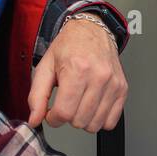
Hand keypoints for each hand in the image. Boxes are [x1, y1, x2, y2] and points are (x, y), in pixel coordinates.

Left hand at [27, 16, 125, 131]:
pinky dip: (100, 119)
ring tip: (79, 104)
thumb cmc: (69, 46)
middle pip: (79, 120)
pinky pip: (111, 121)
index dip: (53, 118)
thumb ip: (37, 96)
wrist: (92, 31)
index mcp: (77, 69)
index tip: (52, 112)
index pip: (64, 112)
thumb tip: (34, 120)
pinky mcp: (122, 89)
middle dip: (68, 117)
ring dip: (83, 119)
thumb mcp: (44, 67)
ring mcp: (113, 84)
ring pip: (95, 124)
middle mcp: (98, 77)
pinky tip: (92, 107)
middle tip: (66, 103)